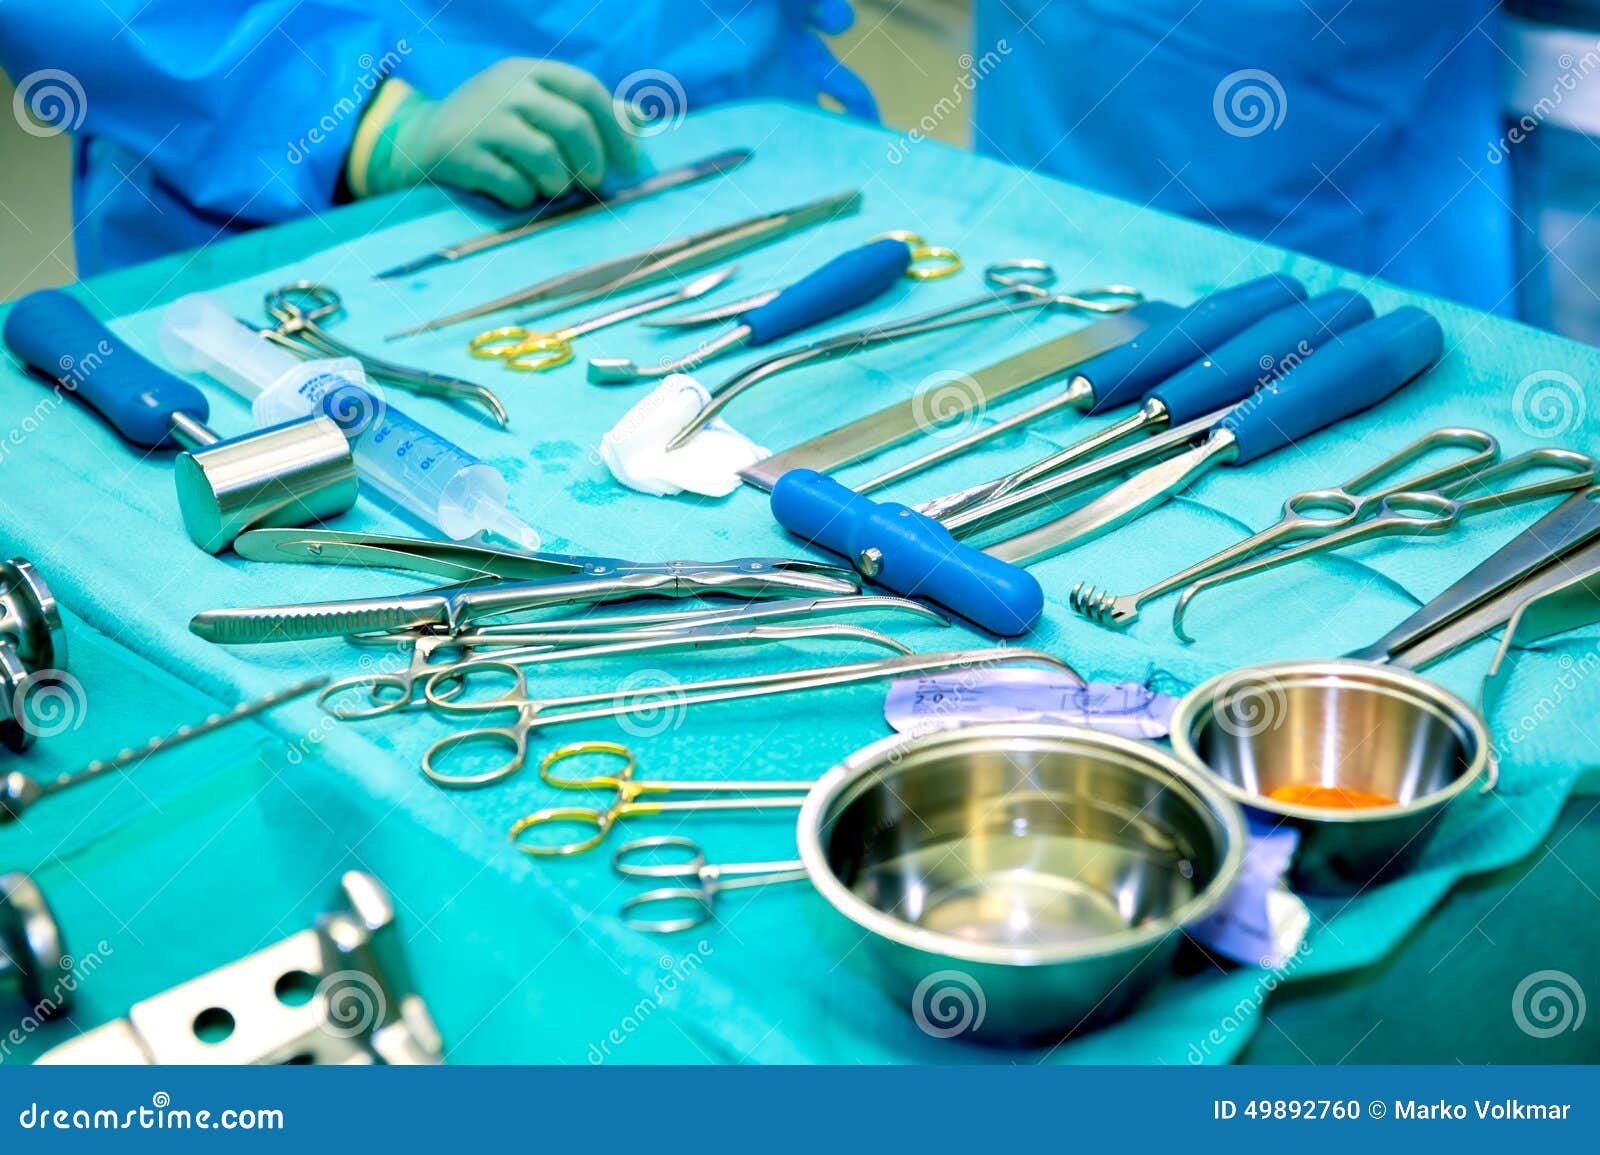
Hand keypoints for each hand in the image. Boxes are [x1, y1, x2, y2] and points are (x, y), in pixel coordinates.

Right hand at [357, 58, 641, 205]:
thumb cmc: (493, 127)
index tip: (630, 163)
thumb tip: (641, 119)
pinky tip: (517, 194)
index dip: (616, 130)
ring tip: (551, 187)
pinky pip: (513, 184)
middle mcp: (506, 88)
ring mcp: (482, 120)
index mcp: (529, 72)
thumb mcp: (536, 108)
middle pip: (572, 125)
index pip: (586, 90)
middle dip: (592, 161)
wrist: (417, 140)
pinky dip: (524, 197)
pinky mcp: (462, 154)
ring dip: (559, 183)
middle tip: (594, 182)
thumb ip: (586, 112)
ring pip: (546, 157)